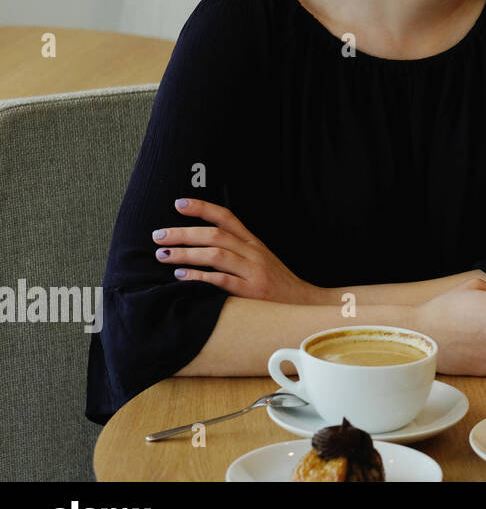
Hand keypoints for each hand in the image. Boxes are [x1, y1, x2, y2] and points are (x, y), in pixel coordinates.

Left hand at [155, 197, 325, 304]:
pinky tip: (181, 277)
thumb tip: (202, 244)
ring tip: (163, 254)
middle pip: (215, 234)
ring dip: (186, 253)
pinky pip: (222, 281)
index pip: (227, 218)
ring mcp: (254, 272)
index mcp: (253, 243)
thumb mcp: (261, 260)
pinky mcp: (252, 292)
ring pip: (216, 254)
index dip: (203, 208)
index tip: (179, 203)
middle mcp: (253, 253)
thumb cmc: (277, 285)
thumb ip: (238, 251)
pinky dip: (199, 277)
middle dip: (183, 233)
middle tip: (158, 235)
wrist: (303, 305)